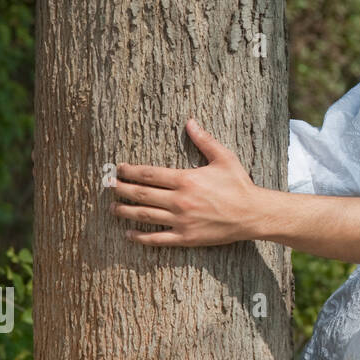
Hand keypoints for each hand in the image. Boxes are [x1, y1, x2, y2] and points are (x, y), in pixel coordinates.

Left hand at [111, 118, 263, 246]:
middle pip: (141, 194)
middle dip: (121, 189)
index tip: (119, 169)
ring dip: (125, 212)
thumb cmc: (239, 184)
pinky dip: (140, 237)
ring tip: (112, 208)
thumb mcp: (224, 158)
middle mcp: (180, 200)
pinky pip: (157, 238)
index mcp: (186, 179)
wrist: (253, 214)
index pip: (149, 174)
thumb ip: (204, 140)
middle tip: (107, 187)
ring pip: (145, 215)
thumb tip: (190, 122)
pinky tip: (128, 233)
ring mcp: (181, 220)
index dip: (130, 171)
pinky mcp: (185, 237)